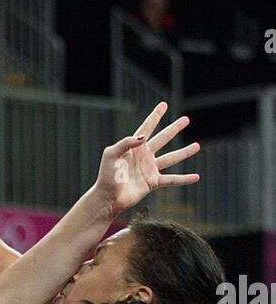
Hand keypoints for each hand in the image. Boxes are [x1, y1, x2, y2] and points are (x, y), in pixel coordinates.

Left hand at [94, 102, 199, 217]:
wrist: (107, 198)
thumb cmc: (106, 176)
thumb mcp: (111, 155)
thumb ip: (125, 143)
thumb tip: (143, 137)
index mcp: (133, 147)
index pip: (146, 127)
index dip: (155, 116)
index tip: (164, 105)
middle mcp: (144, 156)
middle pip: (163, 138)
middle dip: (174, 128)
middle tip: (186, 119)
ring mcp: (149, 169)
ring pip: (171, 158)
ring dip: (185, 152)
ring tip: (197, 146)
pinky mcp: (153, 182)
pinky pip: (172, 179)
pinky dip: (184, 179)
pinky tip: (196, 177)